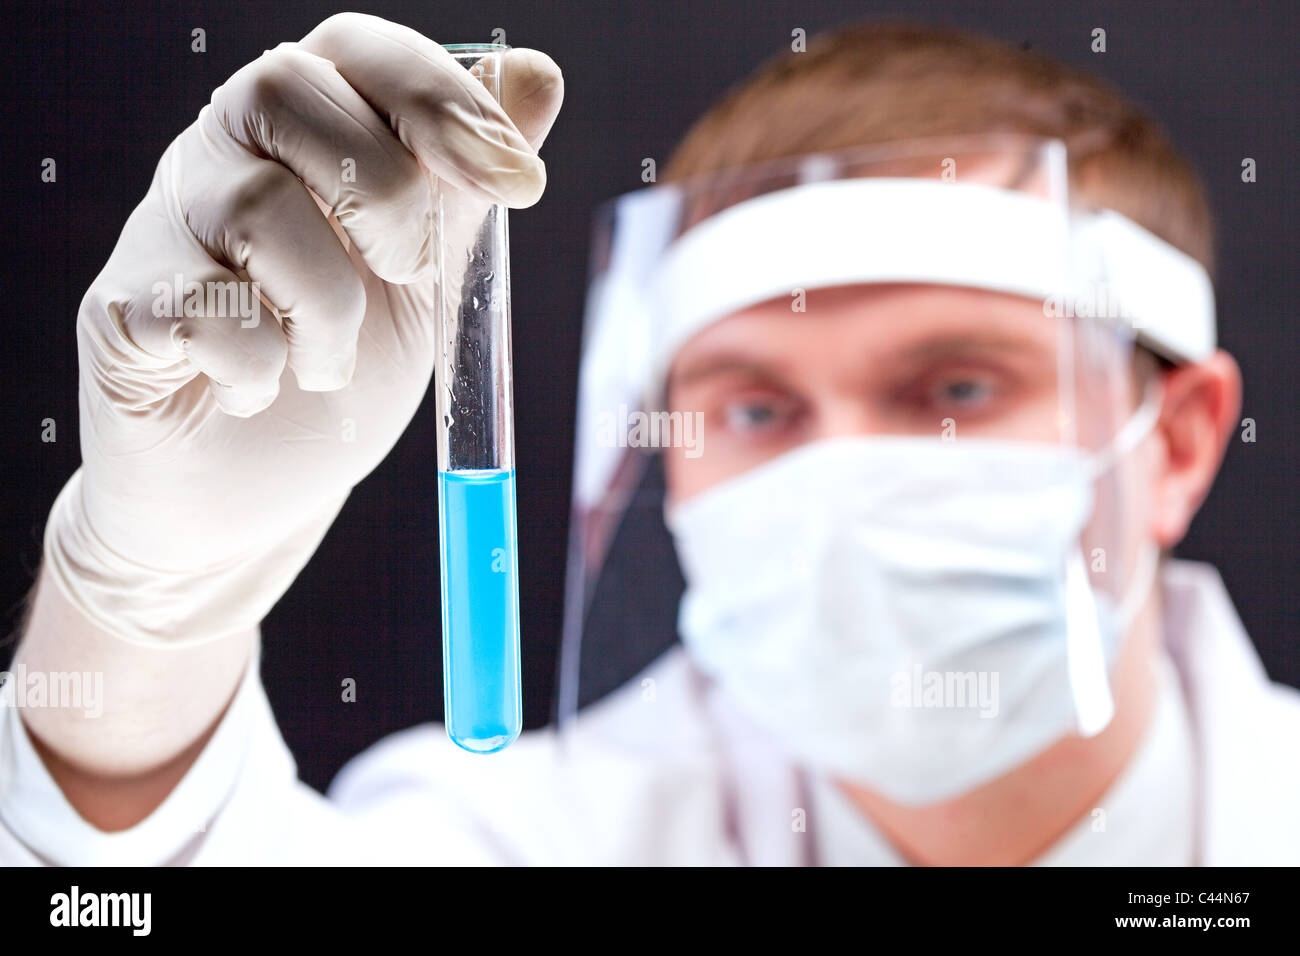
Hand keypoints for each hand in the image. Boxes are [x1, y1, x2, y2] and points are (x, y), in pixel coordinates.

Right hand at [44, 13, 563, 645]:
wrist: (254, 492)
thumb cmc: (342, 369)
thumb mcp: (430, 279)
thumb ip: (468, 184)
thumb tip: (533, 76)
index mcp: (308, 132)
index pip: (358, 50)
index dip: (440, 97)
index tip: (519, 183)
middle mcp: (223, 153)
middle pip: (286, 89)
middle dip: (387, 200)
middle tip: (408, 282)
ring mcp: (163, 224)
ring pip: (257, 210)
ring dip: (330, 315)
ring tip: (329, 367)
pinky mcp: (123, 308)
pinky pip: (202, 308)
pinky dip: (260, 368)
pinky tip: (259, 391)